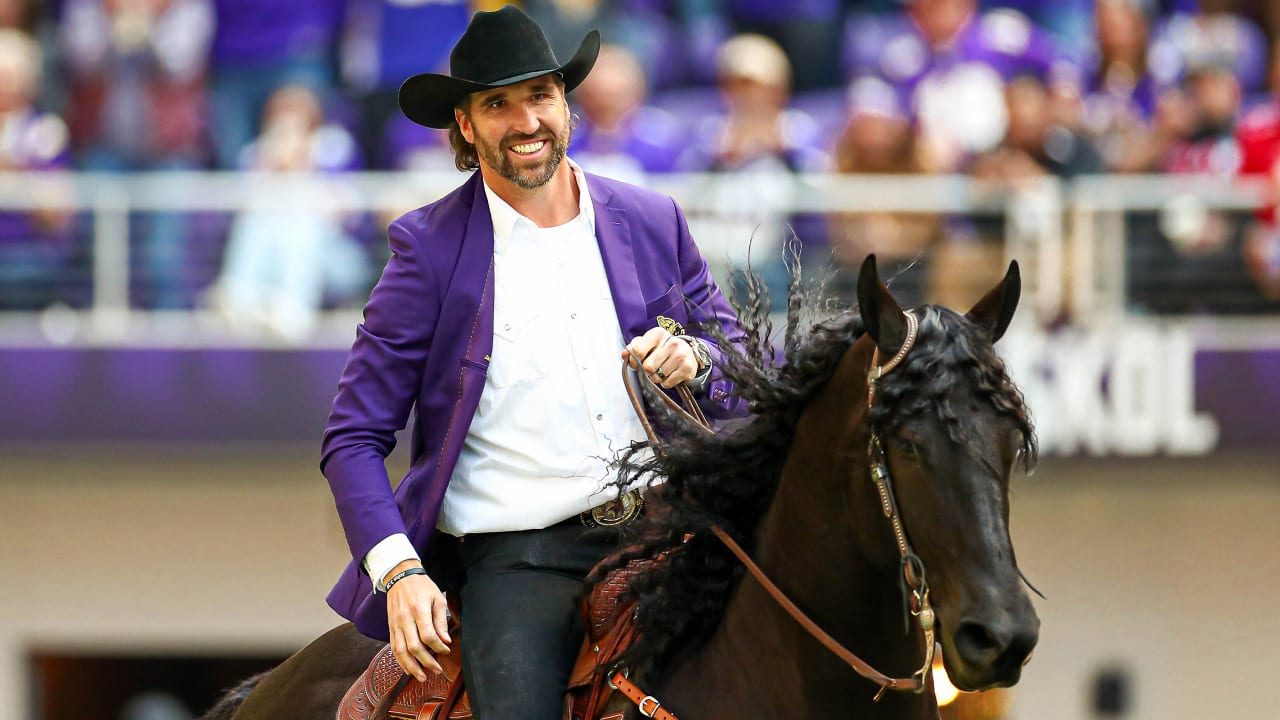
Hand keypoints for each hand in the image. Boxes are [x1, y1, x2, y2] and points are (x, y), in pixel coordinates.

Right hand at [384, 560, 451, 680]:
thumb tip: (445, 641)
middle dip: (426, 662)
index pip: (428, 636)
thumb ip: (440, 621)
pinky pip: (393, 648)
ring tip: (422, 676)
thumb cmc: (422, 586)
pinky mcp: (390, 627)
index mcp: (418, 610)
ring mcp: (395, 624)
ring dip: (411, 667)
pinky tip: (408, 669)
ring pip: (400, 651)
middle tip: (437, 670)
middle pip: (414, 647)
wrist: (399, 576)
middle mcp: (404, 619)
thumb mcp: (437, 598)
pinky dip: (400, 661)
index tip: (446, 651)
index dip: (438, 647)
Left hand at [622, 327, 697, 388]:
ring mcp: (681, 355)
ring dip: (657, 377)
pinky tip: (671, 374)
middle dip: (647, 370)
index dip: (634, 361)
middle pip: (647, 366)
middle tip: (653, 367)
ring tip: (663, 370)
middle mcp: (672, 342)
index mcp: (658, 334)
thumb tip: (624, 355)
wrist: (688, 354)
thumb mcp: (648, 343)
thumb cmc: (662, 349)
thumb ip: (634, 347)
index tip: (637, 363)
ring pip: (657, 377)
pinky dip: (666, 382)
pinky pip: (667, 383)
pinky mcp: (687, 368)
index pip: (638, 351)